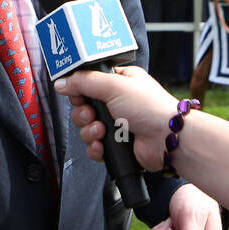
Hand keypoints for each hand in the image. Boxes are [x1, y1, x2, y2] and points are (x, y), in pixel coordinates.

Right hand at [56, 65, 177, 169]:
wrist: (167, 138)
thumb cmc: (149, 107)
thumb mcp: (114, 85)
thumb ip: (84, 82)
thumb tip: (62, 82)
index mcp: (120, 82)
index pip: (89, 82)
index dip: (79, 90)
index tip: (78, 95)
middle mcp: (118, 102)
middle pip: (84, 107)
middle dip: (83, 114)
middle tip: (91, 114)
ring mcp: (117, 124)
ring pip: (87, 128)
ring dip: (89, 131)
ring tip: (102, 132)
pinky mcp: (117, 144)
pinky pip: (94, 146)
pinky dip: (95, 147)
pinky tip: (103, 145)